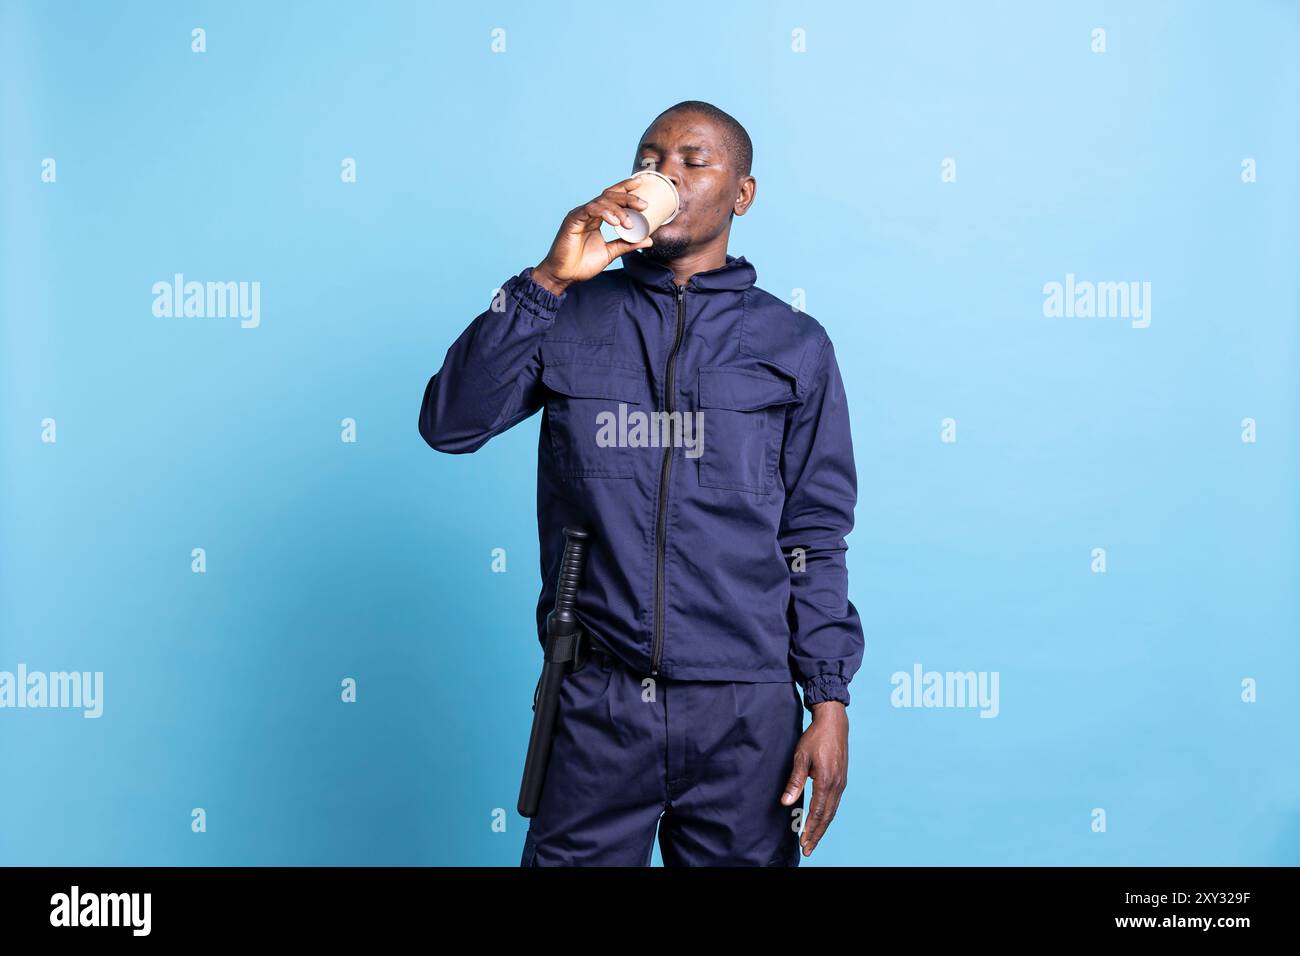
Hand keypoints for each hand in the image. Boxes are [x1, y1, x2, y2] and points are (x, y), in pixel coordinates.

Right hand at [532, 177, 654, 293]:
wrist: (564, 276)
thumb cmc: (582, 264)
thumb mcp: (610, 253)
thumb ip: (627, 244)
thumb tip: (649, 240)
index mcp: (596, 217)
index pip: (612, 197)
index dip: (625, 188)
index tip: (641, 184)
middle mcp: (588, 212)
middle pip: (609, 196)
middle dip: (627, 198)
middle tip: (643, 205)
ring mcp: (580, 214)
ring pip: (601, 201)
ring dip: (618, 210)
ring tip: (629, 223)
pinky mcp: (572, 220)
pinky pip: (589, 210)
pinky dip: (604, 213)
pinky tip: (615, 222)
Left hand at [780, 701, 847, 856]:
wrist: (834, 722)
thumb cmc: (815, 737)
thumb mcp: (801, 757)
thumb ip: (795, 781)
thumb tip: (786, 802)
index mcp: (827, 781)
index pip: (818, 812)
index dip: (810, 829)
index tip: (803, 842)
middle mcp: (837, 785)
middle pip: (827, 816)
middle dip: (817, 834)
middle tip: (808, 849)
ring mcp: (841, 783)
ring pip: (833, 811)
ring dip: (823, 827)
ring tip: (813, 839)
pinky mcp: (842, 779)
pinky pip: (835, 803)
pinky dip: (828, 815)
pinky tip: (822, 821)